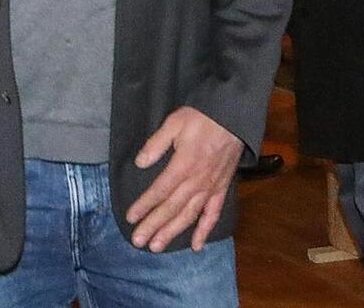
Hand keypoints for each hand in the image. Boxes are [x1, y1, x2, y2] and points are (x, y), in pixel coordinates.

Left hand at [127, 107, 242, 251]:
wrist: (233, 118)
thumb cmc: (202, 119)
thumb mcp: (174, 123)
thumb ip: (156, 144)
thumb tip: (140, 163)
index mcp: (183, 165)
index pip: (159, 191)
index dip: (144, 205)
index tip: (131, 218)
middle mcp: (196, 181)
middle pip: (171, 208)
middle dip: (153, 225)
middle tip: (138, 241)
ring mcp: (210, 188)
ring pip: (189, 215)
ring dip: (172, 232)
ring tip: (157, 246)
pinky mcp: (222, 190)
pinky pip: (213, 214)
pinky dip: (205, 231)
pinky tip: (196, 246)